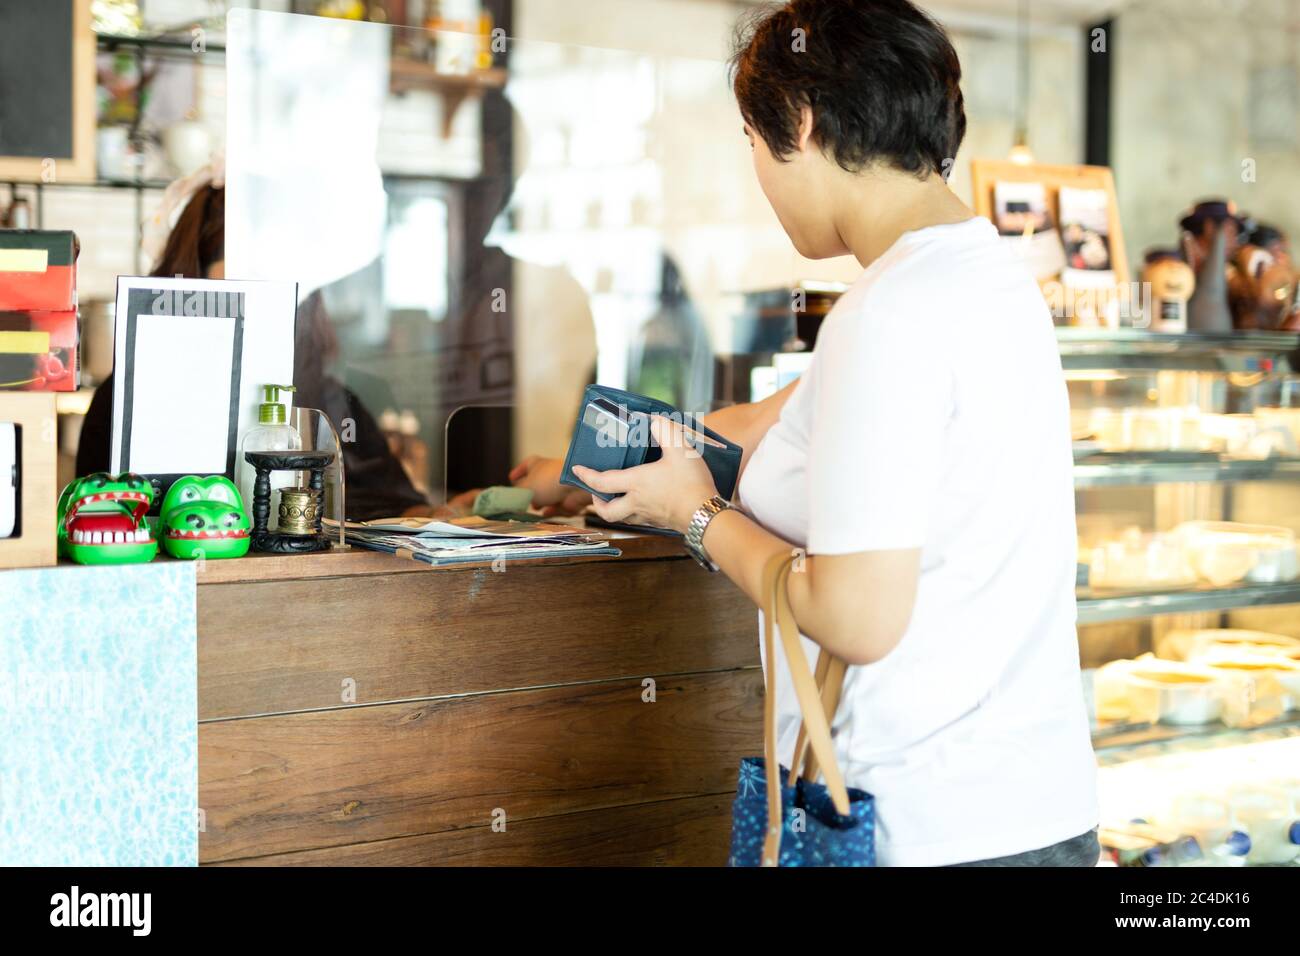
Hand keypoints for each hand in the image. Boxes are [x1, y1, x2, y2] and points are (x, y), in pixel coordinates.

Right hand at [509, 455, 590, 515]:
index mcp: (537, 465)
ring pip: (550, 495)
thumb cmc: (548, 482)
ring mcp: (562, 485)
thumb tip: (511, 499)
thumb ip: (517, 495)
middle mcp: (550, 473)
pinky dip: (554, 509)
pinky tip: (547, 513)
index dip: (519, 471)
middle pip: (539, 482)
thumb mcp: (526, 489)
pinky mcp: (570, 497)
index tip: (512, 477)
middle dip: (532, 492)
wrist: (575, 486)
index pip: (526, 465)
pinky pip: (560, 505)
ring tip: (536, 508)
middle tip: (525, 499)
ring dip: (543, 502)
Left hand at [572, 416, 718, 532]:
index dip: (586, 476)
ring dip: (616, 510)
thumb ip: (665, 430)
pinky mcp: (662, 523)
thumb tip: (654, 420)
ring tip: (618, 498)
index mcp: (636, 483)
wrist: (706, 515)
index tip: (575, 470)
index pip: (602, 481)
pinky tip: (646, 503)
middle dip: (597, 503)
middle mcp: (637, 502)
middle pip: (607, 511)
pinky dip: (636, 513)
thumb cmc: (690, 483)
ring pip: (623, 518)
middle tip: (597, 493)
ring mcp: (649, 516)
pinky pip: (641, 520)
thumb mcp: (680, 448)